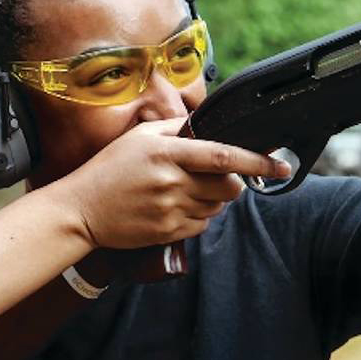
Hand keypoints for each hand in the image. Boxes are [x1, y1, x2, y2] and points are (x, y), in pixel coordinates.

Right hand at [54, 117, 289, 250]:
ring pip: (217, 206)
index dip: (257, 161)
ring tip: (185, 191)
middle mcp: (170, 181)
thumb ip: (175, 130)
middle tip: (217, 177)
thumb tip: (210, 128)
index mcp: (166, 152)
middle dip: (233, 183)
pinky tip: (175, 207)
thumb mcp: (137, 138)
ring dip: (212, 198)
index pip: (224, 156)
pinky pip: (202, 224)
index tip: (280, 165)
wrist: (80, 210)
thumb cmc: (108, 169)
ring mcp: (169, 209)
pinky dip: (198, 215)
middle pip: (229, 186)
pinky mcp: (167, 231)